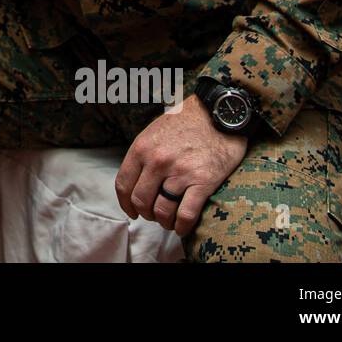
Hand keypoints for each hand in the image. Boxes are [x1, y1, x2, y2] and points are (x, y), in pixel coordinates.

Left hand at [114, 92, 248, 236]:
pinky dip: (182, 226)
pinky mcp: (203, 181)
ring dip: (164, 221)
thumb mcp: (154, 132)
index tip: (132, 212)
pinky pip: (186, 214)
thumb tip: (135, 181)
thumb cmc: (186, 123)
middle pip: (141, 201)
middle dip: (146, 213)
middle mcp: (157, 161)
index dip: (126, 204)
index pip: (123, 185)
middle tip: (154, 215)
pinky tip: (183, 227)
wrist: (218, 113)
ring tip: (169, 221)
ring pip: (162, 211)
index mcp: (142, 148)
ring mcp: (180, 172)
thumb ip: (143, 155)